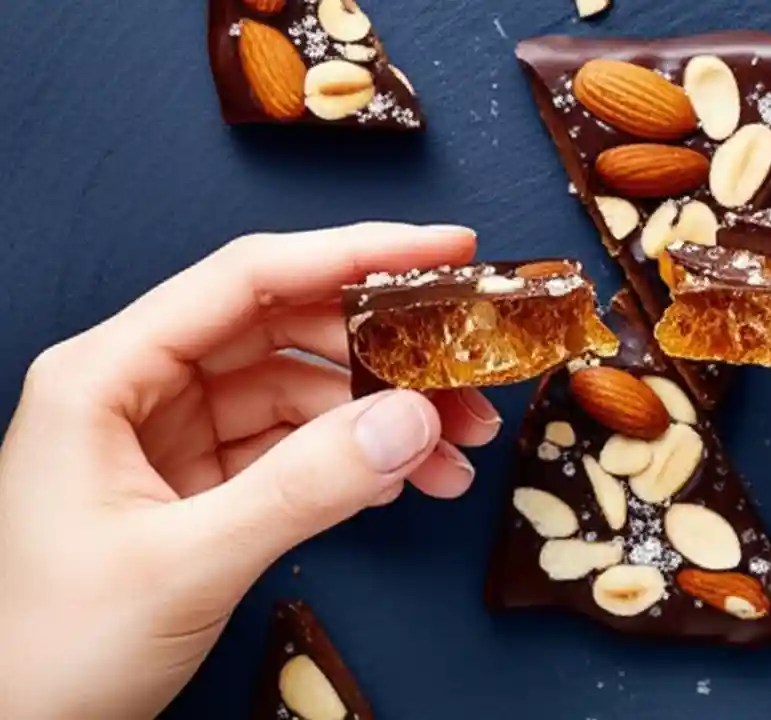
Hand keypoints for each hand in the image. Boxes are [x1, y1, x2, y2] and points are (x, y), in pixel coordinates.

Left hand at [0, 223, 501, 718]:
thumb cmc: (50, 650)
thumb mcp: (186, 562)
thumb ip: (305, 487)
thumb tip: (411, 421)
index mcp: (105, 375)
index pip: (248, 281)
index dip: (355, 254)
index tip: (444, 248)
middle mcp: (139, 389)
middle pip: (287, 330)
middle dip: (387, 348)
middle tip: (469, 365)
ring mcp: (172, 436)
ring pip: (302, 392)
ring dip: (384, 412)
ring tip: (460, 442)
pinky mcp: (199, 484)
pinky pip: (296, 448)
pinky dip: (356, 459)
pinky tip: (407, 477)